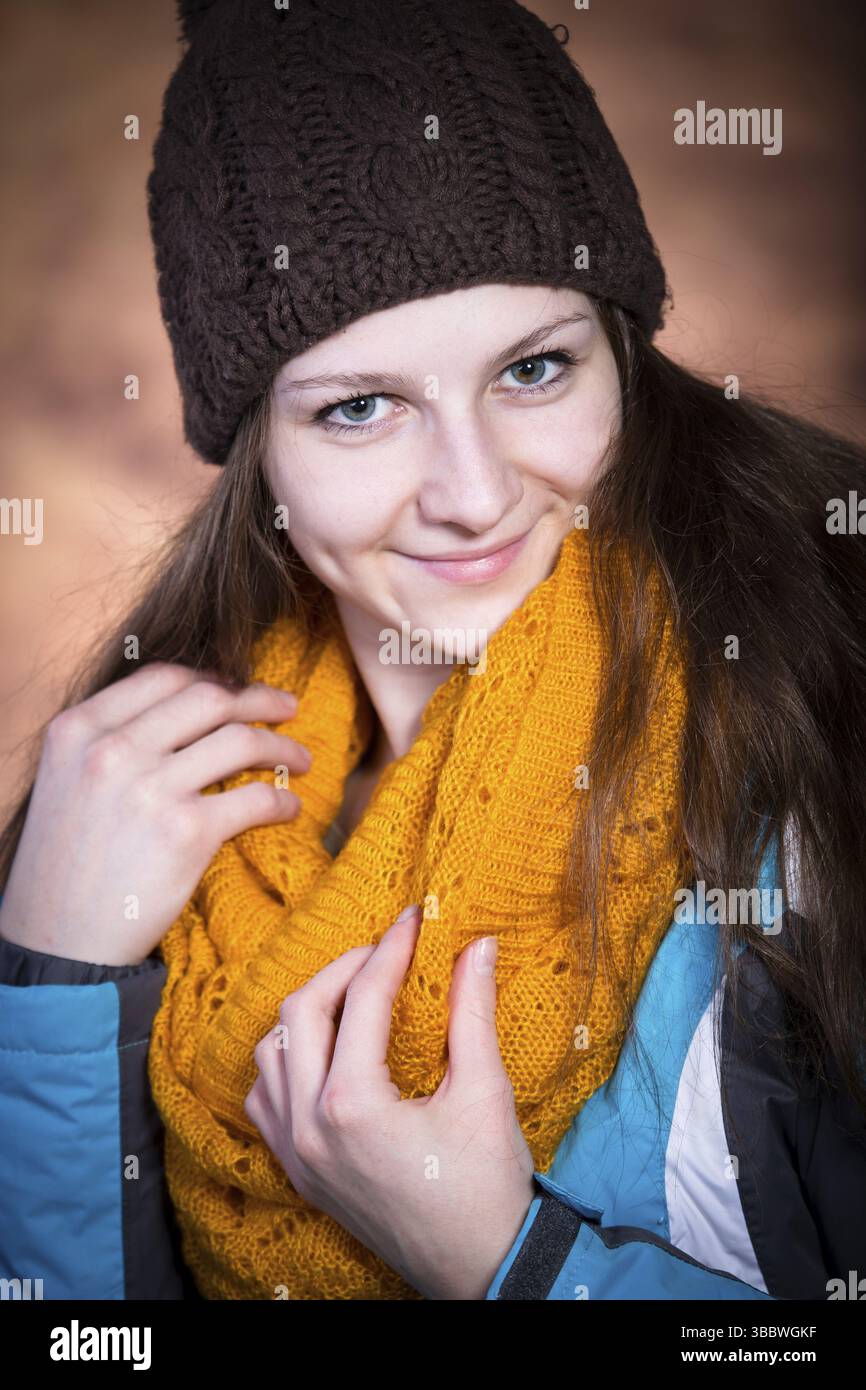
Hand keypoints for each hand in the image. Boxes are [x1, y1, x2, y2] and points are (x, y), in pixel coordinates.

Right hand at [0, 663, 310, 965]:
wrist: (59, 943)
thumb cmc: (67, 865)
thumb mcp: (67, 780)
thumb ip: (113, 740)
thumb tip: (188, 709)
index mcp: (79, 728)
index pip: (164, 676)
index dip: (213, 678)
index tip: (239, 691)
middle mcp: (112, 750)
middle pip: (210, 697)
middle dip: (259, 698)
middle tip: (287, 708)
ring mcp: (150, 790)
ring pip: (242, 741)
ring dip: (283, 747)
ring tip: (301, 759)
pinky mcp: (186, 833)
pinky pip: (257, 798)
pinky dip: (283, 801)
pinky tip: (289, 808)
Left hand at [244, 904, 536, 1299]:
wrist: (481, 1269)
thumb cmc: (487, 1187)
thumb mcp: (484, 1092)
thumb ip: (473, 1012)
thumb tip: (475, 946)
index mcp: (351, 1105)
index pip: (362, 998)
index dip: (391, 949)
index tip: (415, 921)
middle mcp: (308, 1127)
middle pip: (300, 1012)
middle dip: (343, 970)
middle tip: (385, 953)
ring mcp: (297, 1153)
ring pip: (270, 1053)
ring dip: (307, 1014)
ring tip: (354, 997)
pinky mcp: (300, 1173)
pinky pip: (265, 1099)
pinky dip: (286, 1062)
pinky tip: (324, 1052)